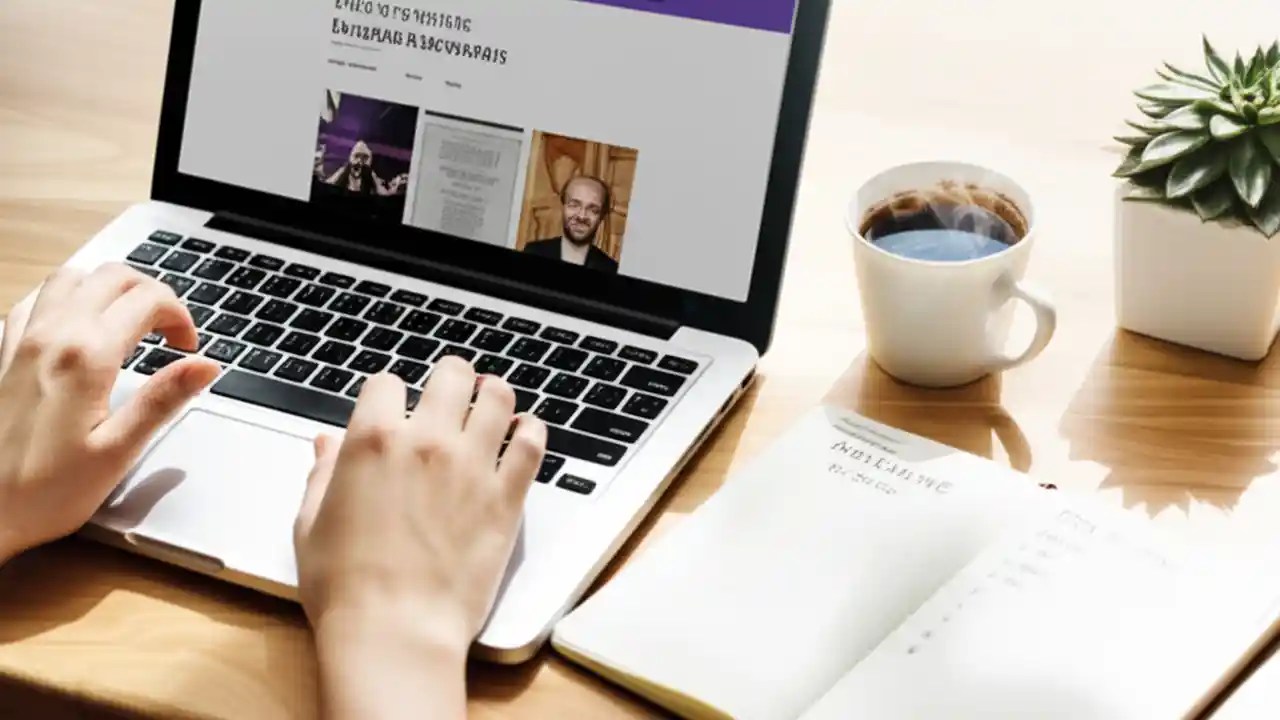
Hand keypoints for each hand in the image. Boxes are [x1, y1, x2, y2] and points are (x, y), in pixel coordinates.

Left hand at [0, 264, 219, 563]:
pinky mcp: (5, 354)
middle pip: (113, 276)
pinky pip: (37, 300)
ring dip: (110, 288)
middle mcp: (52, 337)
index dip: (180, 316)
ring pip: (73, 277)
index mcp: (86, 358)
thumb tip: (206, 367)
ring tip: (131, 322)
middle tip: (169, 334)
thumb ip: (162, 400)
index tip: (189, 348)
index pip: (147, 301)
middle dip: (152, 294)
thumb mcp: (118, 451)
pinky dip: (68, 297)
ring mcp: (23, 341)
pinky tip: (80, 324)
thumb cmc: (45, 492)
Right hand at [295, 358, 545, 718]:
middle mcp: (426, 442)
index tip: (394, 405)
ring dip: (494, 395)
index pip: (385, 383)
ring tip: (491, 402)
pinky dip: (531, 430)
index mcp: (372, 441)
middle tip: (452, 390)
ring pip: (498, 399)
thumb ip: (323, 475)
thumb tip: (327, 444)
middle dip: (451, 378)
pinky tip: (524, 432)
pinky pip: (532, 444)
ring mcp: (471, 466)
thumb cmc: (346, 588)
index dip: (388, 393)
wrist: (395, 631)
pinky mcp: (506, 497)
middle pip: (452, 375)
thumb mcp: (311, 525)